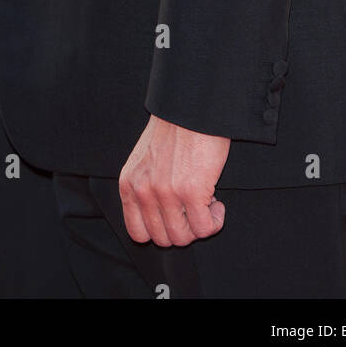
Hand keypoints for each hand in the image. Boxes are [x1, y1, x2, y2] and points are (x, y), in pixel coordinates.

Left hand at [119, 115, 230, 246]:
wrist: (191, 107)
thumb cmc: (174, 130)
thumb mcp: (145, 160)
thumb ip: (145, 187)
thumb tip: (160, 218)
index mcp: (129, 184)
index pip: (138, 233)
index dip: (161, 231)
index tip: (175, 217)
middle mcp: (144, 191)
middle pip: (164, 239)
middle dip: (184, 229)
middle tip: (194, 208)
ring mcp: (166, 193)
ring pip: (184, 238)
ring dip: (200, 226)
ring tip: (206, 204)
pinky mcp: (191, 191)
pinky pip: (205, 228)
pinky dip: (215, 221)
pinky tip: (217, 203)